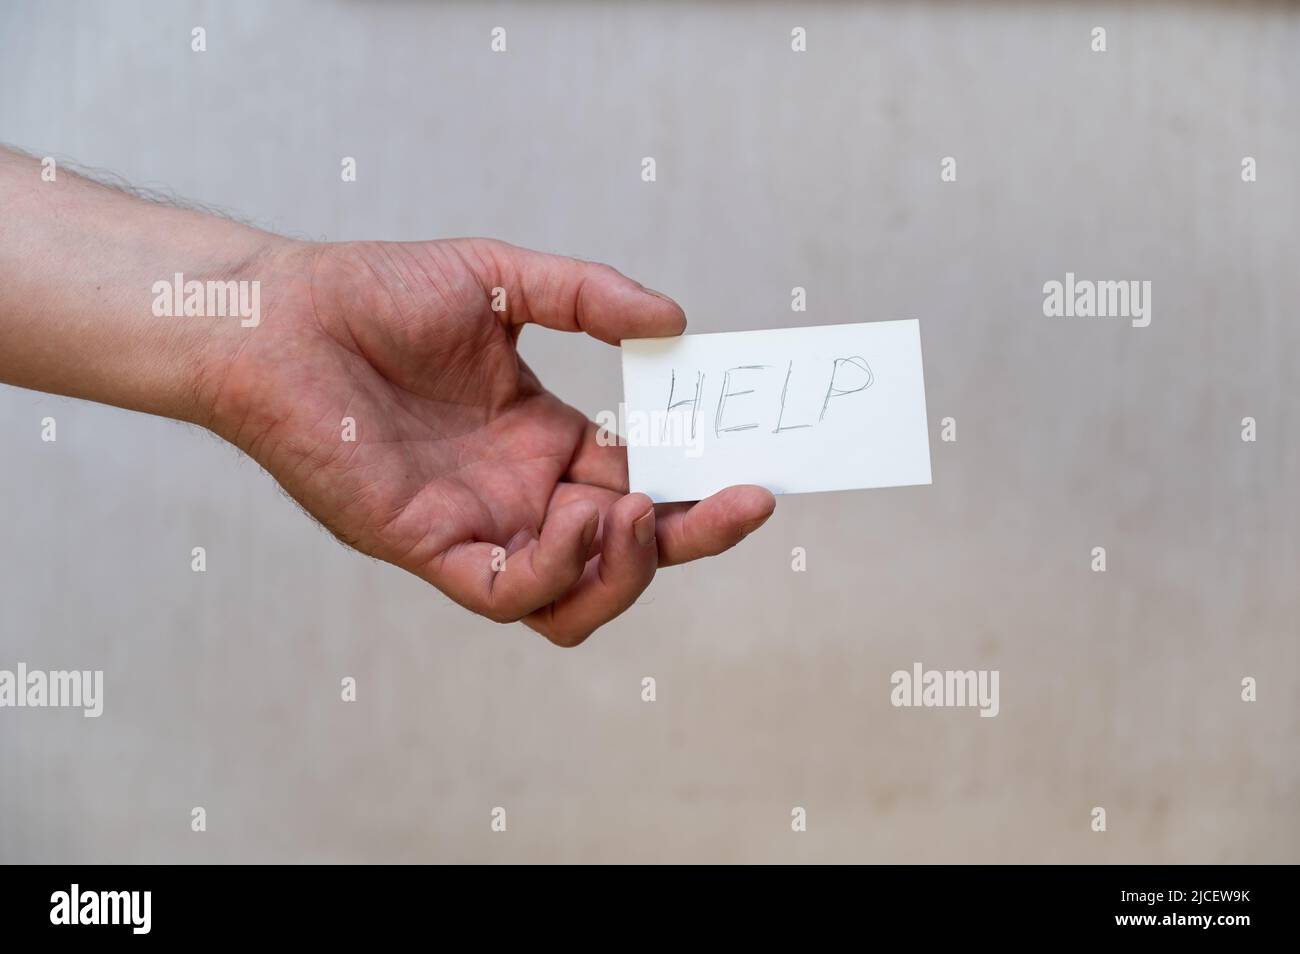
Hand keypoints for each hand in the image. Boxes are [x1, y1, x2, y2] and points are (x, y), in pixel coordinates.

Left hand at [200, 238, 775, 644]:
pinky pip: (509, 596)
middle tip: (743, 500)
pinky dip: (556, 570)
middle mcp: (522, 494)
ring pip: (578, 599)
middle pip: (629, 554)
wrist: (280, 316)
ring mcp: (480, 527)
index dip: (699, 485)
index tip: (751, 464)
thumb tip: (674, 322)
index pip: (643, 485)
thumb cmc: (377, 295)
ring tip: (633, 507)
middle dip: (694, 538)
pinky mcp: (430, 548)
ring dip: (628, 567)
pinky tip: (576, 516)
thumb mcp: (503, 279)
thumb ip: (589, 298)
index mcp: (546, 442)